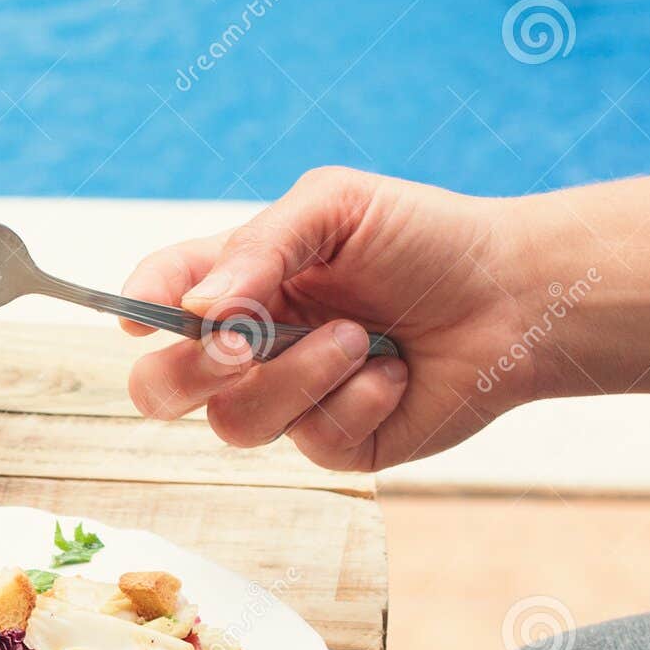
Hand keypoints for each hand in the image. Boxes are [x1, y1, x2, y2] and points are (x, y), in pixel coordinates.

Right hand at [122, 166, 529, 469]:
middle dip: (189, 373)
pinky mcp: (336, 442)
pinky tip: (396, 371)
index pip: (157, 298)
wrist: (513, 297)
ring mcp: (289, 400)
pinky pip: (313, 441)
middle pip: (160, 389)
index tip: (141, 319)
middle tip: (241, 347)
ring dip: (301, 375)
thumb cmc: (425, 239)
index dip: (135, 310)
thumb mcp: (336, 208)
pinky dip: (358, 398)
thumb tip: (198, 307)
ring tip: (362, 337)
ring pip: (236, 423)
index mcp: (239, 281)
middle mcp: (251, 348)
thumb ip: (259, 247)